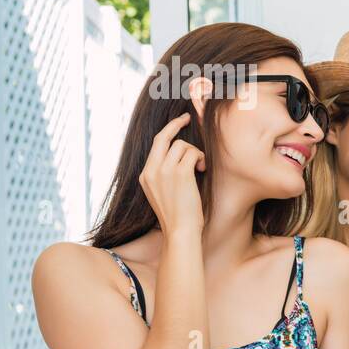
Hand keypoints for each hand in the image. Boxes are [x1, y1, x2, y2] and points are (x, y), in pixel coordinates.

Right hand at [140, 113, 205, 235]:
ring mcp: (164, 171)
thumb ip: (165, 175)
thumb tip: (179, 157)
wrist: (180, 231)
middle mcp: (151, 170)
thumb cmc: (178, 216)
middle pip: (163, 137)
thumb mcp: (163, 193)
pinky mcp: (179, 174)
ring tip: (201, 167)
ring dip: (196, 152)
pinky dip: (201, 158)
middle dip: (176, 123)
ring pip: (182, 145)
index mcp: (145, 175)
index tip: (179, 122)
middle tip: (188, 118)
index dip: (168, 131)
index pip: (155, 145)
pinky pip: (193, 153)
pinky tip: (203, 170)